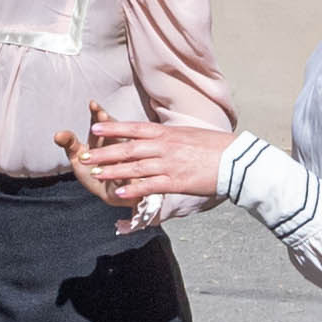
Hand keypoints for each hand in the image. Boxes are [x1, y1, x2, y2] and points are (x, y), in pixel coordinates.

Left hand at [73, 115, 235, 209]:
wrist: (236, 159)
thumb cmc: (215, 146)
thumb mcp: (189, 134)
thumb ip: (170, 137)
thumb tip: (156, 138)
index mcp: (167, 133)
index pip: (134, 128)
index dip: (113, 128)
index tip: (95, 128)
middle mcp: (165, 147)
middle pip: (128, 149)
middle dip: (104, 152)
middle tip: (85, 156)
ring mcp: (169, 164)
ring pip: (135, 168)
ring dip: (113, 171)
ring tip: (96, 173)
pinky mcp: (176, 182)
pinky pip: (150, 186)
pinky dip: (134, 190)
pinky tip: (120, 194)